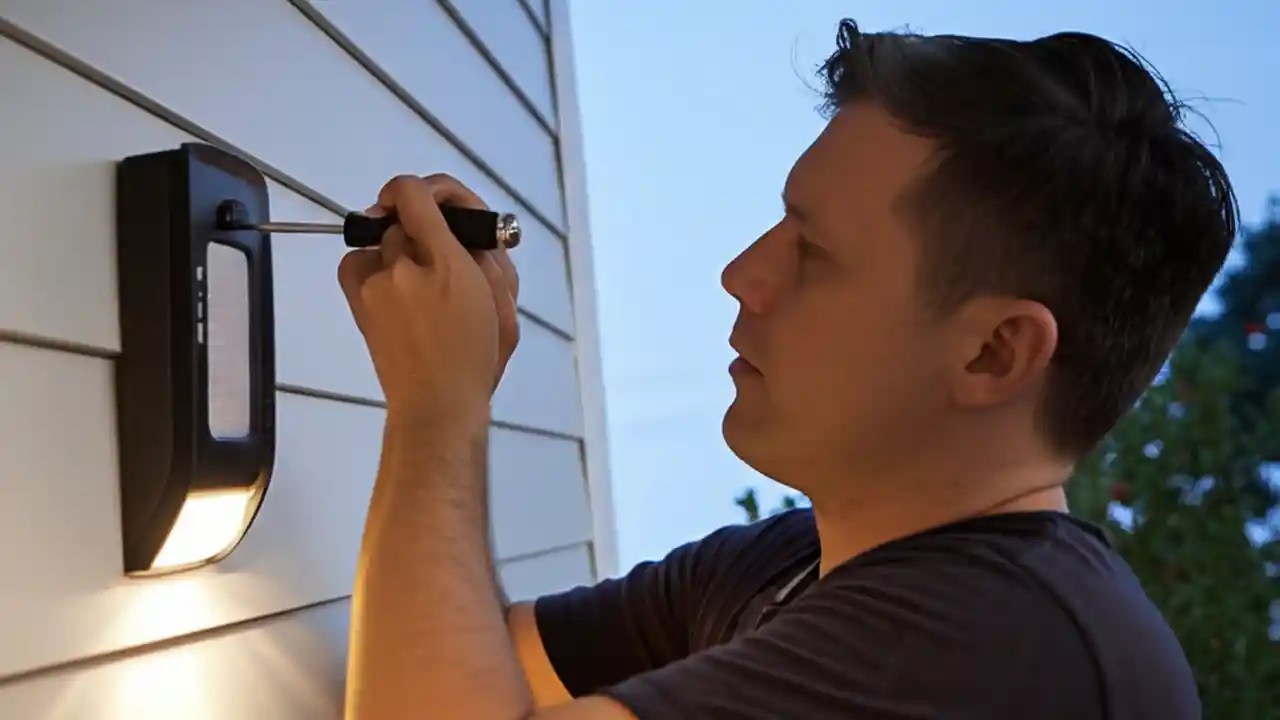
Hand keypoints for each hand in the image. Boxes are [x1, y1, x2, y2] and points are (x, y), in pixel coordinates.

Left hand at [337, 174, 520, 429]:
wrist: (436, 404)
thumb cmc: (478, 360)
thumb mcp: (504, 305)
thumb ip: (490, 258)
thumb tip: (472, 231)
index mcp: (447, 266)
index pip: (415, 194)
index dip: (432, 188)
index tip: (442, 202)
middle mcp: (403, 267)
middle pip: (401, 214)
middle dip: (425, 225)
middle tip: (446, 249)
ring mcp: (373, 284)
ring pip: (381, 239)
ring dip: (402, 247)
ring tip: (423, 277)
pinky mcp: (356, 300)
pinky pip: (357, 260)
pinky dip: (373, 263)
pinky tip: (394, 284)